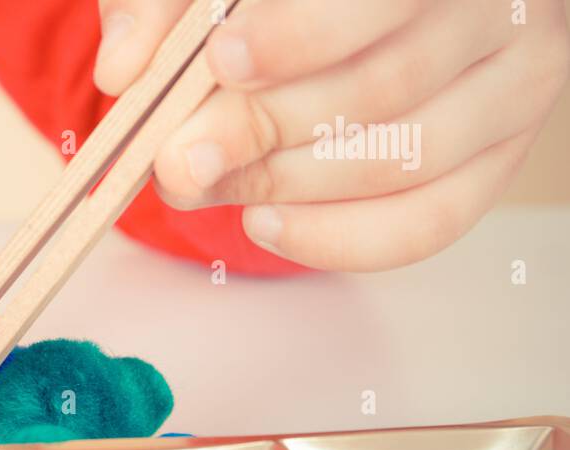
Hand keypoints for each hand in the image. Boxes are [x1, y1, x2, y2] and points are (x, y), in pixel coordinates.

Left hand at [95, 0, 569, 270]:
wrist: (354, 2)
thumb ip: (164, 5)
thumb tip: (122, 68)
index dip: (298, 36)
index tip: (219, 62)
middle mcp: (495, 7)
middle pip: (383, 85)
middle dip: (261, 131)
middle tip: (177, 160)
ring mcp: (512, 83)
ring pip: (404, 160)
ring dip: (284, 186)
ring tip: (200, 184)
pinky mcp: (500, 155)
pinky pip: (431, 221)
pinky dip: (339, 239)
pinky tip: (264, 223)